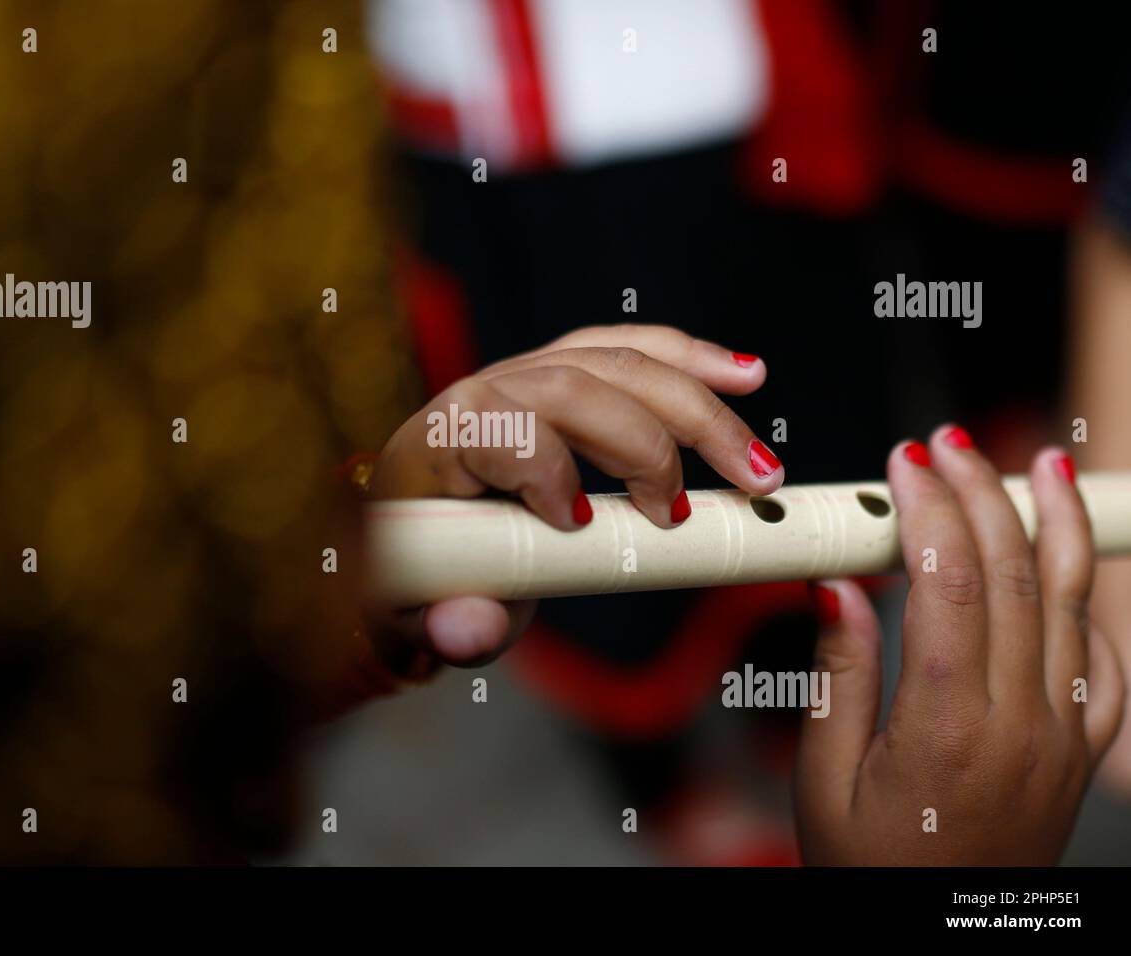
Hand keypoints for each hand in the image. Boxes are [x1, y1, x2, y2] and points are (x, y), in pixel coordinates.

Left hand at [368, 324, 782, 667]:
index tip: (582, 522)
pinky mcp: (561, 372)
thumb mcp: (419, 612)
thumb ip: (445, 625)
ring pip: (618, 362)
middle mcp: (484, 392)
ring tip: (758, 457)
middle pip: (579, 387)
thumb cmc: (417, 569)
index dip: (545, 467)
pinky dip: (689, 360)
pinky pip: (628, 349)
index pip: (499, 427)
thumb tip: (468, 630)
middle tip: (730, 500)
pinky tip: (745, 372)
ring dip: (699, 402)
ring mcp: (525, 374)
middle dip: (662, 441)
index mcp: (441, 443)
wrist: (410, 530)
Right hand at [795, 427, 1125, 864]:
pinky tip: (1075, 564)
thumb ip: (839, 675)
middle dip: (981, 493)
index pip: (948, 582)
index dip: (929, 508)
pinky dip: (1093, 602)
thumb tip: (838, 588)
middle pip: (1014, 575)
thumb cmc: (870, 866)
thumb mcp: (824, 776)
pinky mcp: (1080, 753)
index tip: (904, 463)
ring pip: (1073, 604)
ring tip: (1044, 465)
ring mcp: (1062, 737)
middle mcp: (1019, 723)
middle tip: (949, 445)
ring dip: (1057, 524)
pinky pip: (1105, 663)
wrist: (934, 936)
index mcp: (947, 726)